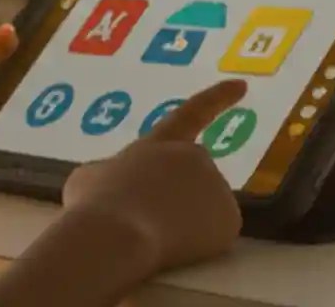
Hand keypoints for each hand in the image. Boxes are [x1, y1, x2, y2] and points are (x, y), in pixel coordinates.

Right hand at [62, 80, 247, 271]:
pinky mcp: (229, 220)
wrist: (115, 235)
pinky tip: (172, 249)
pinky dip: (196, 245)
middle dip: (175, 200)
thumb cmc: (95, 202)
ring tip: (149, 236)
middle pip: (191, 181)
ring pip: (201, 211)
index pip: (192, 114)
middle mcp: (195, 158)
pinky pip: (213, 234)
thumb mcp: (92, 176)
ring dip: (181, 222)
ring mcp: (216, 188)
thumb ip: (115, 173)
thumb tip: (117, 184)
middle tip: (143, 222)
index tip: (242, 85)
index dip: (216, 99)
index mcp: (160, 143)